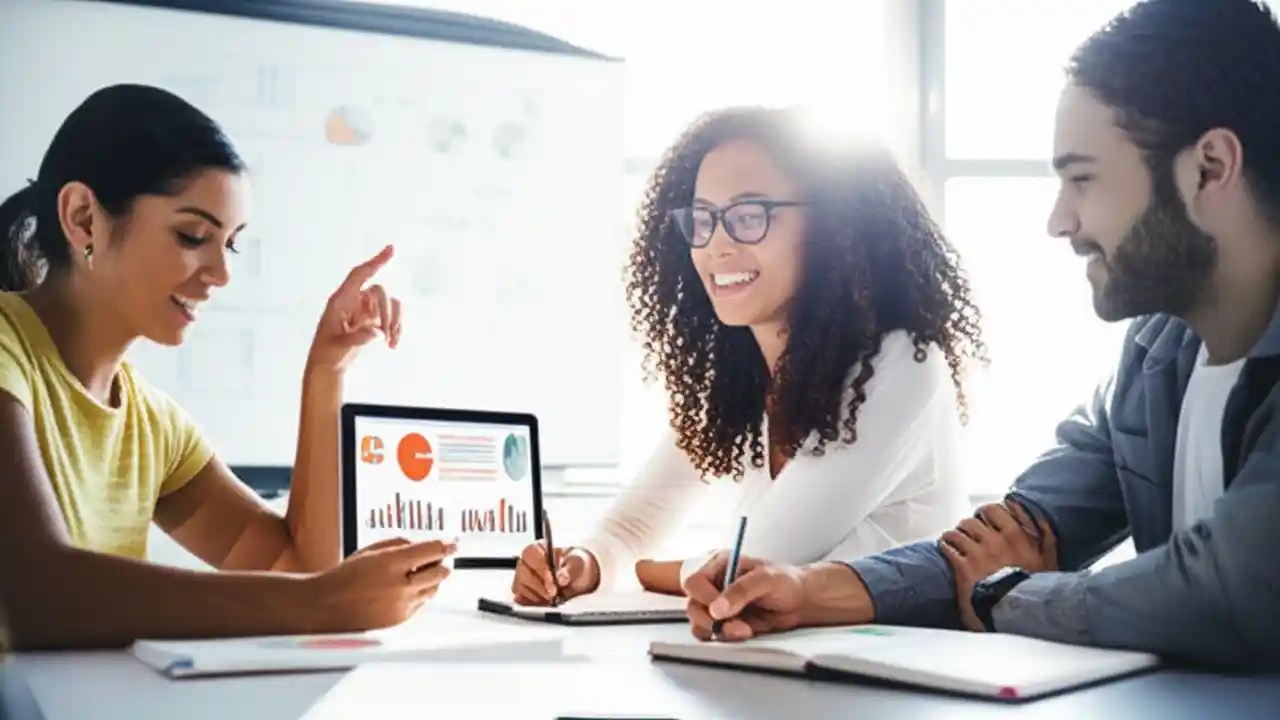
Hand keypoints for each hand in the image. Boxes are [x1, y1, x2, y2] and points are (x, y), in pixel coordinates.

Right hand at [305, 537, 455, 631]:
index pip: (432, 551)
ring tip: (417, 573)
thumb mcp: (371, 551)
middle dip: (442, 563)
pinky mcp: (400, 620)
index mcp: (391, 563)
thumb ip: (400, 545)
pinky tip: (404, 589)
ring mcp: (401, 605)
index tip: (453, 543)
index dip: (446, 545)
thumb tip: (423, 546)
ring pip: (433, 589)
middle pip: (439, 572)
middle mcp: (400, 586)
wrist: (326, 607)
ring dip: (432, 579)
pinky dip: (418, 594)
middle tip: (439, 557)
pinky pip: (420, 603)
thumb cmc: (345, 577)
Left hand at [306, 245, 400, 373]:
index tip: (391, 250)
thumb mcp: (338, 347)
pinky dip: (397, 329)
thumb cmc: (328, 353)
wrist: (329, 365)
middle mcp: (355, 301)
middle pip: (380, 292)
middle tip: (385, 335)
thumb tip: (377, 332)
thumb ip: (357, 338)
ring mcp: (366, 310)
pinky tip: (392, 345)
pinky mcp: (375, 321)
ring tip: (390, 342)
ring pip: (391, 303)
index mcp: (340, 300)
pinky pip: (394, 317)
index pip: (359, 275)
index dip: (375, 262)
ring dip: (394, 322)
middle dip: (386, 312)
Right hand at [511, 542, 598, 604]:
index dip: (540, 568)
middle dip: (539, 586)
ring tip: (553, 598)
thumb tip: (562, 578)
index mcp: (538, 549)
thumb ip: (570, 570)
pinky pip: (521, 601)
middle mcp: (527, 563)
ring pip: (520, 588)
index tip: (552, 580)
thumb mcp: (578, 563)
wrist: (581, 579)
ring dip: (537, 596)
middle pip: (522, 573)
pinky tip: (546, 602)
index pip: (530, 554)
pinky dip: (534, 604)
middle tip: (554, 593)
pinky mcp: (523, 595)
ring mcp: (523, 579)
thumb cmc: (576, 565)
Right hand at [682, 553, 805, 641]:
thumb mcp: (766, 579)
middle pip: (693, 605)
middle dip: (712, 620)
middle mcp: (714, 584)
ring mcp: (718, 605)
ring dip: (719, 631)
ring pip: (699, 623)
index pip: (694, 582)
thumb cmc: (786, 581)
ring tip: (744, 630)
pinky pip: (712, 634)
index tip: (721, 611)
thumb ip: (740, 591)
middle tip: (737, 626)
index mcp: (719, 565)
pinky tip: (744, 632)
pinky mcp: (725, 622)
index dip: (704, 598)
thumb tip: (717, 609)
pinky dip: (724, 638)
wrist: (801, 600)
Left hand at [939, 501, 1057, 630]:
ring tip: (954, 538)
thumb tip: (1039, 517)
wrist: (1017, 611)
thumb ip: (1046, 537)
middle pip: (972, 520)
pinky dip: (945, 545)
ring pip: (958, 532)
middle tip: (968, 531)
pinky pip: (948, 547)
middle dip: (968, 524)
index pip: (995, 509)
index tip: (985, 518)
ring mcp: (979, 553)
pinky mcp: (964, 567)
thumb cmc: (1034, 588)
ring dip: (954, 534)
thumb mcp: (1050, 561)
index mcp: (1017, 536)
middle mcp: (996, 541)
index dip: (986, 513)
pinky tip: (946, 547)